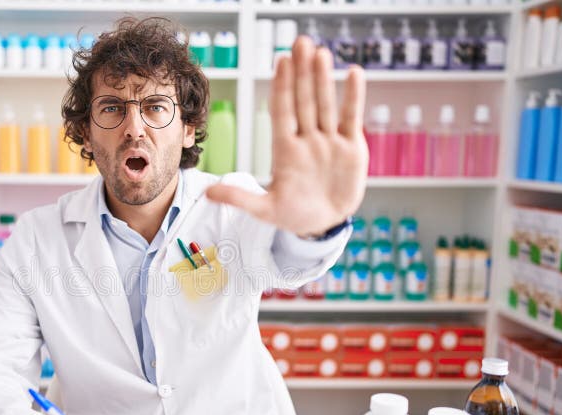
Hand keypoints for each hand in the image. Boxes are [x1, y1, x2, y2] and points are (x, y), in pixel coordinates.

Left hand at [206, 37, 367, 235]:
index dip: (281, 87)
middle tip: (300, 42)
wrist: (323, 225)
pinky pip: (351, 117)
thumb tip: (208, 193)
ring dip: (323, 79)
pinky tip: (353, 73)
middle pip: (303, 100)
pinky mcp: (350, 146)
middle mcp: (306, 139)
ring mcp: (328, 140)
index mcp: (284, 149)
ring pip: (325, 104)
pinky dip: (353, 96)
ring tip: (320, 53)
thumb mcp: (264, 209)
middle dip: (302, 73)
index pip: (282, 111)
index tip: (280, 62)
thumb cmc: (292, 214)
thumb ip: (239, 198)